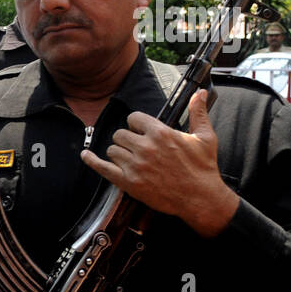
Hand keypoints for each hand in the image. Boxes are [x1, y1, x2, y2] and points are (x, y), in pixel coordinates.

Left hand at [81, 88, 238, 237]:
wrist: (200, 198)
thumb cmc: (203, 168)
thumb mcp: (205, 137)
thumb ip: (198, 113)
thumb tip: (200, 93)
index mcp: (161, 133)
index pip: (134, 118)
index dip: (136, 124)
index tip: (141, 130)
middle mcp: (145, 147)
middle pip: (120, 134)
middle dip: (128, 139)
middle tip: (138, 148)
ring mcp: (135, 166)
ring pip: (112, 150)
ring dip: (119, 153)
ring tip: (132, 158)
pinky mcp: (128, 182)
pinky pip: (102, 168)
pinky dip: (91, 160)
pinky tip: (85, 155)